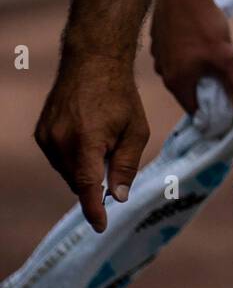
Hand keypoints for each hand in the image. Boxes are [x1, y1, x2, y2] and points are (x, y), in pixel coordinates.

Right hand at [35, 52, 148, 232]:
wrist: (93, 61)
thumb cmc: (120, 95)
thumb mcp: (136, 130)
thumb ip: (127, 165)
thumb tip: (118, 196)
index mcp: (86, 142)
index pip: (87, 187)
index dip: (94, 210)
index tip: (100, 226)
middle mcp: (60, 142)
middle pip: (78, 182)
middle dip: (95, 179)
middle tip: (113, 153)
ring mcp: (47, 138)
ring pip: (66, 172)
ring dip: (83, 167)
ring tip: (100, 137)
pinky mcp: (40, 133)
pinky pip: (57, 158)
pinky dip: (72, 156)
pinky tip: (85, 133)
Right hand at [150, 0, 232, 116]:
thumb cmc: (204, 25)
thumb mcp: (226, 57)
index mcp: (176, 81)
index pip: (193, 109)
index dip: (211, 111)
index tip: (226, 106)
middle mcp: (162, 70)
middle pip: (186, 89)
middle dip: (204, 88)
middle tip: (224, 79)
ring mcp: (157, 52)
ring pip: (179, 68)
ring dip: (195, 68)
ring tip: (213, 57)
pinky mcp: (158, 35)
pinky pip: (174, 51)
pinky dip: (186, 51)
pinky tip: (199, 39)